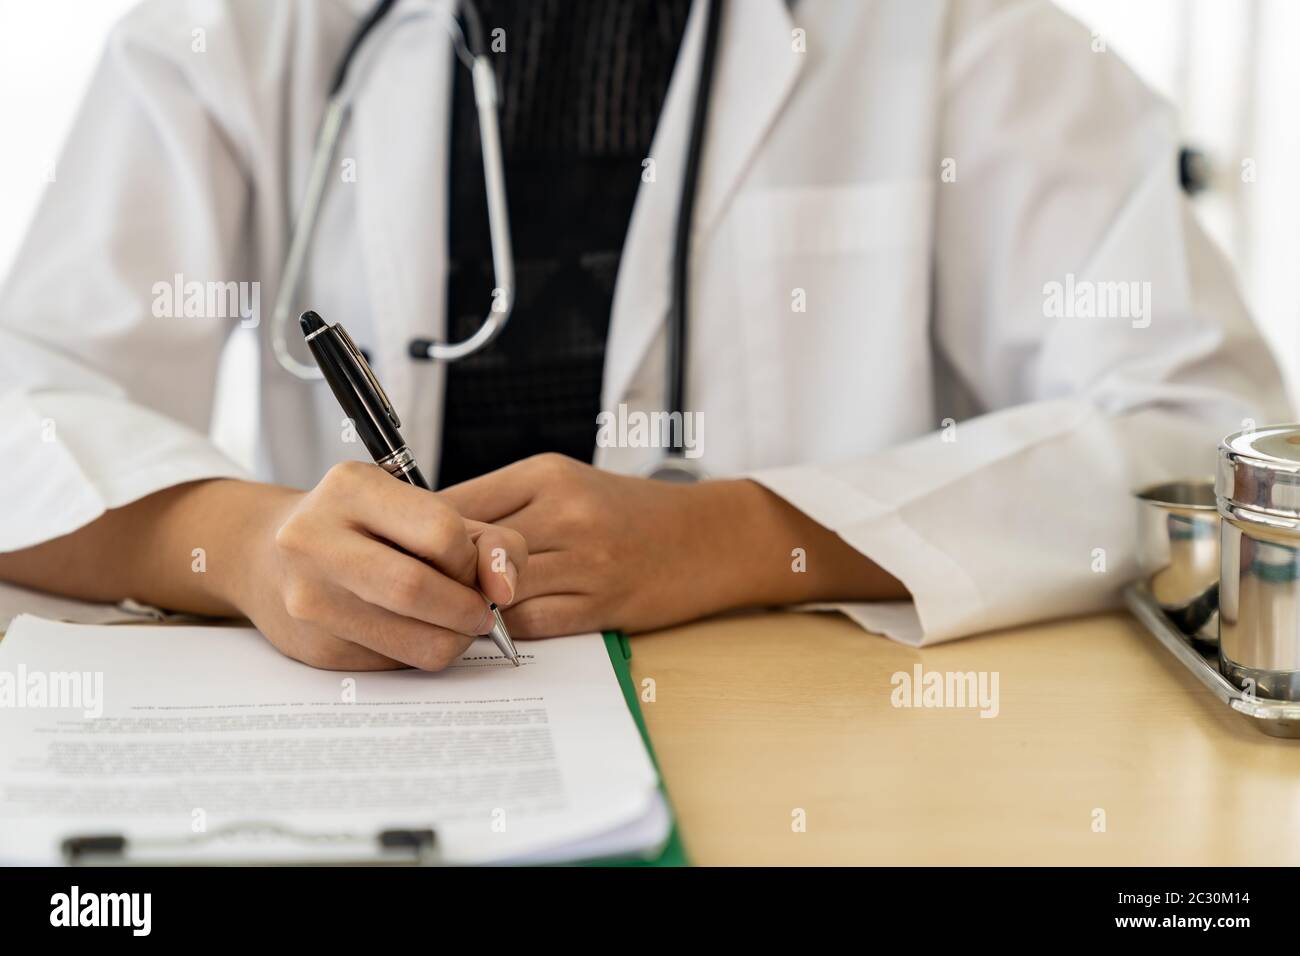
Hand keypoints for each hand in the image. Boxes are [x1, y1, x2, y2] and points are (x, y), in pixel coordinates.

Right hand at [240, 461, 526, 670]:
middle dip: (469, 609)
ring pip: (416, 643)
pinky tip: (411, 630)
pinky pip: (396, 666)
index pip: (440, 532)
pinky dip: (421, 653)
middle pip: (418, 590)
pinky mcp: (315, 648)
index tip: (470, 567)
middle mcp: (316, 539)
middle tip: (480, 611)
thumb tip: (506, 589)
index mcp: (350, 489)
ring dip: (454, 640)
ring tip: (453, 622)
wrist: (265, 554)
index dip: (471, 559)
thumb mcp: (420, 508)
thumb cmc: (361, 527)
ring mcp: (309, 597)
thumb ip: (485, 539)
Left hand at [440, 454, 904, 637]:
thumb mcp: (568, 483)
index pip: (455, 503)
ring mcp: (584, 561)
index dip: (419, 535)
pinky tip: (497, 628)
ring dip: (468, 608)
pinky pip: (530, 624)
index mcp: (547, 474)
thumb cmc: (631, 512)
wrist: (708, 538)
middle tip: (416, 591)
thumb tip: (431, 531)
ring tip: (452, 613)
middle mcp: (564, 512)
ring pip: (492, 592)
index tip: (403, 552)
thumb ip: (506, 503)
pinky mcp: (601, 604)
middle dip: (436, 574)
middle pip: (466, 549)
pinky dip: (506, 630)